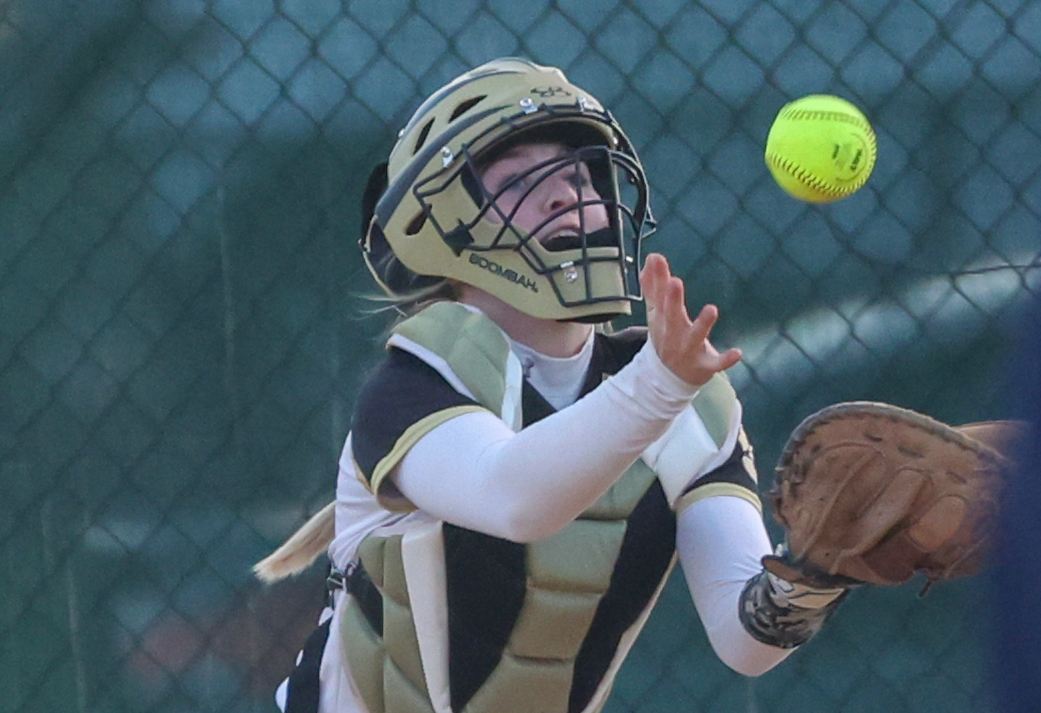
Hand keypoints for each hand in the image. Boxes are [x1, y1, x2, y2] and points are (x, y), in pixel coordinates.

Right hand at [640, 253, 741, 386]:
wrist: (668, 379)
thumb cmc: (666, 338)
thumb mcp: (656, 314)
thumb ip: (653, 287)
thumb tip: (651, 258)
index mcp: (662, 320)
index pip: (658, 297)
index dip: (658, 279)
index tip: (657, 260)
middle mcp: (673, 334)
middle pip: (672, 315)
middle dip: (673, 300)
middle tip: (675, 281)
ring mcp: (688, 350)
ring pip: (695, 337)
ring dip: (702, 324)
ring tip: (712, 309)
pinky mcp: (704, 365)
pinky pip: (715, 363)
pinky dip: (725, 360)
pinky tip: (738, 352)